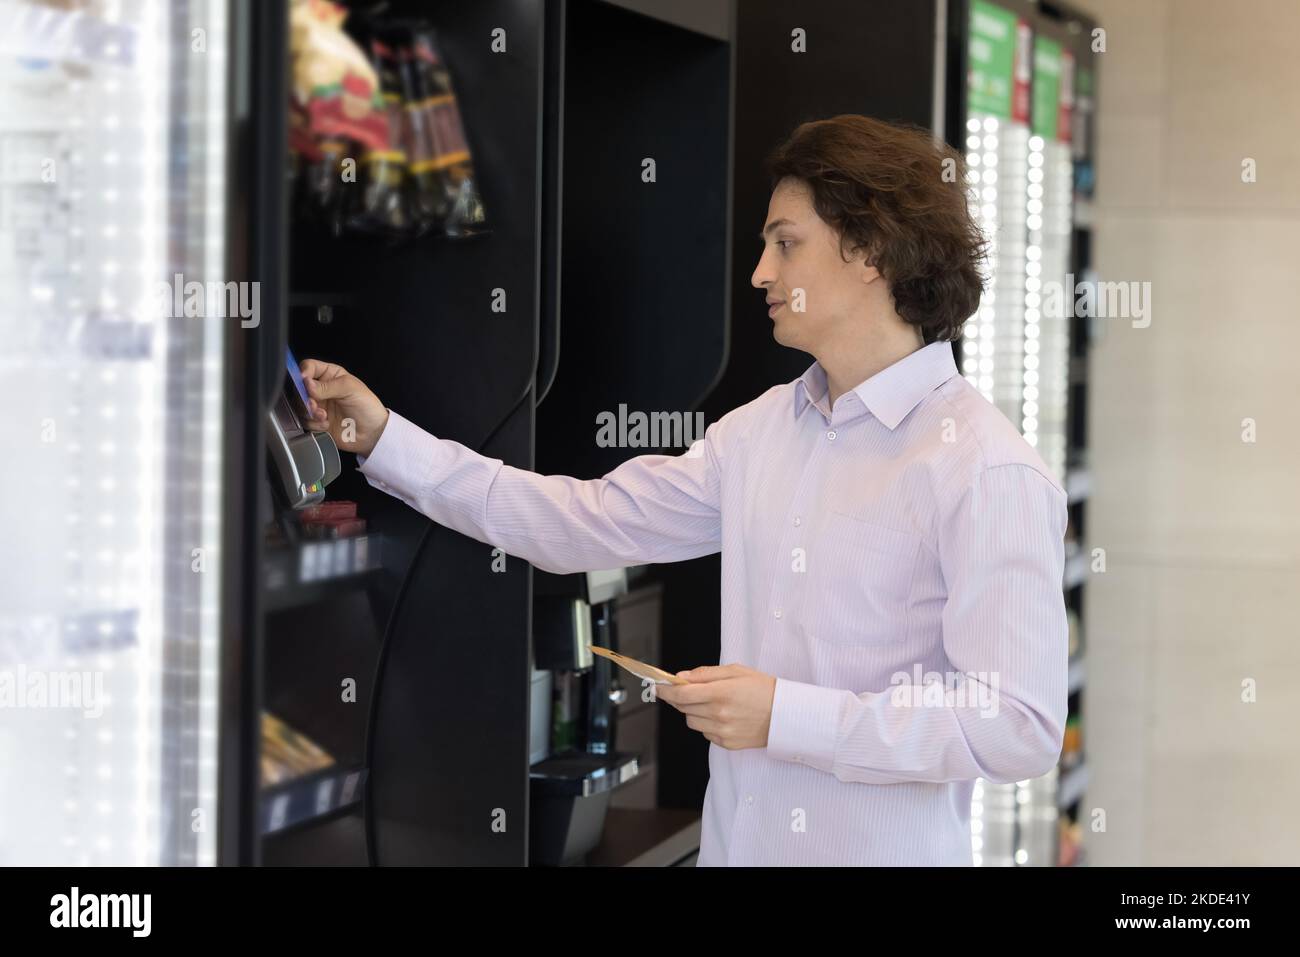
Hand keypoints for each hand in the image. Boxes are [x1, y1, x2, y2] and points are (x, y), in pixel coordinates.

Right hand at [298, 359, 389, 456]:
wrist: (372, 433)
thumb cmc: (367, 406)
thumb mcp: (350, 389)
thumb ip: (327, 386)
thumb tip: (307, 384)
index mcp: (330, 375)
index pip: (309, 367)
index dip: (303, 373)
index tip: (304, 381)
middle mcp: (321, 389)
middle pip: (299, 387)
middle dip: (304, 397)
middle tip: (314, 404)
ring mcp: (318, 405)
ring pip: (299, 405)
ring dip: (309, 411)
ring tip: (324, 416)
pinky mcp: (316, 421)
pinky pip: (304, 420)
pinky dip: (313, 423)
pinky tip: (326, 424)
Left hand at [655, 664, 776, 750]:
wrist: (786, 714)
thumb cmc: (763, 689)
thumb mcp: (736, 671)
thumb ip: (705, 674)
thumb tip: (681, 678)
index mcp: (720, 692)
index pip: (681, 694)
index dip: (665, 691)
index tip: (657, 686)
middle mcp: (719, 713)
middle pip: (683, 708)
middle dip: (680, 698)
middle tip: (688, 690)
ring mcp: (722, 730)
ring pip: (691, 721)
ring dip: (694, 712)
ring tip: (713, 704)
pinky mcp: (726, 743)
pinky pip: (705, 733)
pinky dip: (706, 724)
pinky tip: (722, 716)